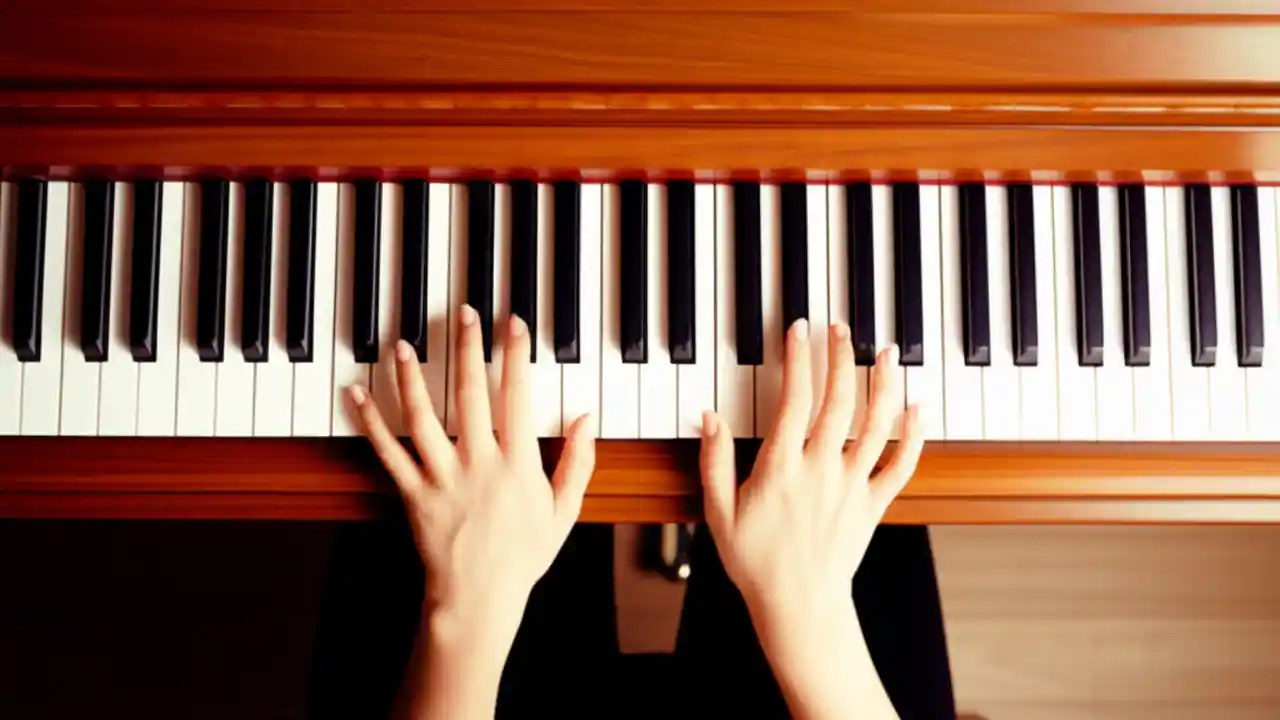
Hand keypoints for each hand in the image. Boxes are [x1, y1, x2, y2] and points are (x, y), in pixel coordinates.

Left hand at [349, 305, 595, 718]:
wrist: (478, 599)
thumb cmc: (522, 557)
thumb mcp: (564, 511)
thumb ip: (578, 462)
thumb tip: (586, 418)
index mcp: (518, 465)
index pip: (517, 397)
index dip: (515, 356)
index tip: (512, 324)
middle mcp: (478, 464)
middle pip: (469, 395)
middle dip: (466, 349)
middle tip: (463, 313)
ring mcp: (442, 478)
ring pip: (422, 418)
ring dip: (411, 377)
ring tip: (404, 344)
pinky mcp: (412, 494)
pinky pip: (387, 453)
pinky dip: (370, 422)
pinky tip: (358, 394)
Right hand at [698, 319, 923, 718]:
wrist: (798, 606)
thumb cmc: (755, 562)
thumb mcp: (718, 512)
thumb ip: (713, 462)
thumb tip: (708, 416)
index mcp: (781, 468)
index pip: (793, 399)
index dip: (797, 359)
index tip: (798, 330)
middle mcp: (822, 470)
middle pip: (838, 400)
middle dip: (840, 357)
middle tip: (840, 327)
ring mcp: (852, 485)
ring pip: (876, 425)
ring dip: (883, 384)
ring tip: (884, 352)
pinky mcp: (873, 504)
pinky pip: (900, 465)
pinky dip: (914, 435)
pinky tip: (917, 407)